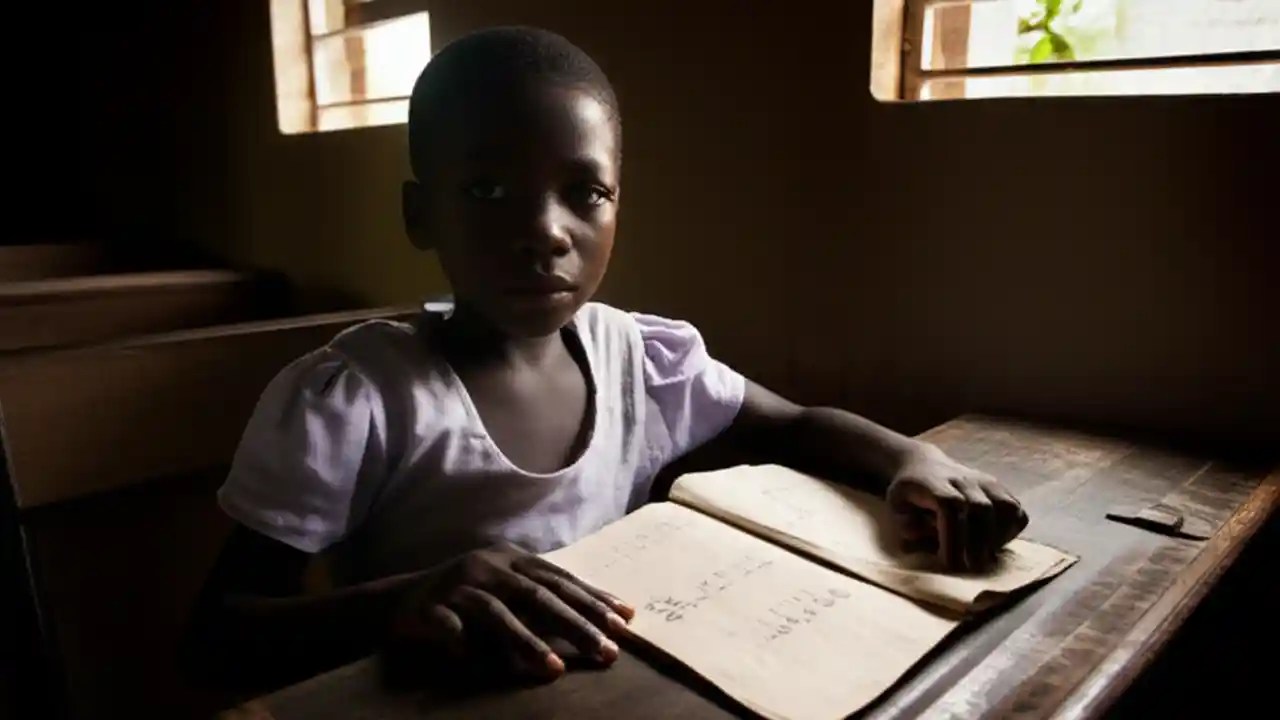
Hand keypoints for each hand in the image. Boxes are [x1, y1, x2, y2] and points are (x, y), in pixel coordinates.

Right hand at [389, 544, 633, 680]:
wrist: (403, 600)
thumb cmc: (471, 597)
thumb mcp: (512, 589)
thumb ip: (554, 599)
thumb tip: (617, 615)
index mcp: (512, 559)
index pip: (560, 580)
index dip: (592, 600)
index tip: (624, 623)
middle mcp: (488, 567)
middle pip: (537, 595)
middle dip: (574, 624)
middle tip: (604, 651)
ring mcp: (456, 586)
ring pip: (496, 613)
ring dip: (526, 642)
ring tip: (554, 670)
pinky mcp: (427, 608)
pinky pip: (448, 627)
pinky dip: (462, 642)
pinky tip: (474, 659)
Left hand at [886, 445, 1027, 571]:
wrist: (923, 465)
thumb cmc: (908, 493)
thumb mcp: (896, 507)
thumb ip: (908, 525)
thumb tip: (929, 537)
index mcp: (936, 484)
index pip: (950, 507)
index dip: (953, 538)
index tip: (950, 564)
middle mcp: (964, 480)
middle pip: (981, 508)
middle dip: (978, 542)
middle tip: (972, 568)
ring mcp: (985, 482)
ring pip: (1005, 506)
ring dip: (1000, 536)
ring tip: (987, 556)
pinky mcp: (998, 488)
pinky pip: (1015, 509)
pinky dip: (1012, 528)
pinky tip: (997, 542)